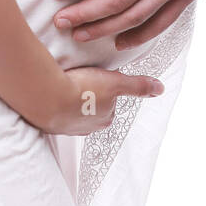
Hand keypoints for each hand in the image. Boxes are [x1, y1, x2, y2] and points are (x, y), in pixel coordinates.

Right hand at [38, 66, 164, 136]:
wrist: (45, 94)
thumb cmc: (82, 89)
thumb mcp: (116, 83)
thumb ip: (138, 86)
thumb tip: (160, 89)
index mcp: (104, 120)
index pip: (110, 103)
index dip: (105, 87)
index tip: (97, 76)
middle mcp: (85, 129)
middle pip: (91, 108)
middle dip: (87, 94)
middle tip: (80, 78)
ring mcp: (64, 127)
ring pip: (71, 110)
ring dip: (68, 98)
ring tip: (64, 82)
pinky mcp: (46, 122)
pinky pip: (52, 110)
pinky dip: (53, 100)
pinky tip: (51, 89)